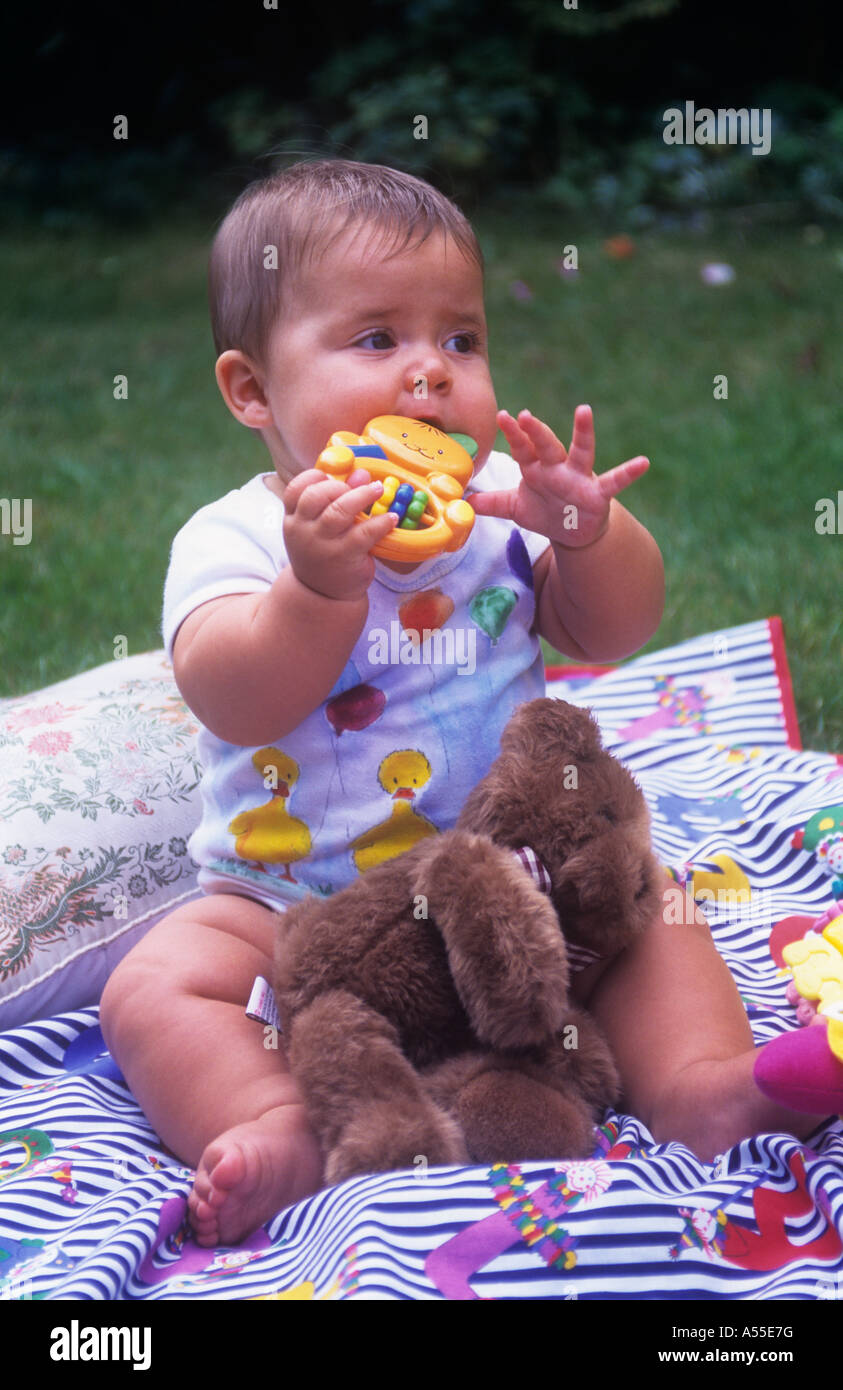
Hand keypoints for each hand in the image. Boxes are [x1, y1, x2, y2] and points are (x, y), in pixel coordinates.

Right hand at [281, 467, 398, 599]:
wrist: (322, 594)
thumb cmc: (323, 552)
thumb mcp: (321, 527)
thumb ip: (338, 498)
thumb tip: (361, 474)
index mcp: (294, 519)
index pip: (295, 489)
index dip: (314, 477)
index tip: (332, 476)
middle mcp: (303, 530)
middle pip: (316, 496)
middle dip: (340, 485)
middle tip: (359, 485)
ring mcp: (322, 544)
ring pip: (338, 511)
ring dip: (361, 496)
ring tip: (378, 490)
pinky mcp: (344, 556)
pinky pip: (364, 533)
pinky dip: (380, 522)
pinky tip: (391, 518)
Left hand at [471, 405, 648, 547]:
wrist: (573, 531)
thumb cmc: (546, 511)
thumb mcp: (516, 508)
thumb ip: (491, 503)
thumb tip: (463, 501)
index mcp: (536, 468)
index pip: (522, 448)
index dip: (513, 434)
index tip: (503, 416)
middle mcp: (557, 468)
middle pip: (546, 445)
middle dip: (536, 431)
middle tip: (525, 415)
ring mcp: (579, 478)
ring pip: (580, 451)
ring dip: (582, 432)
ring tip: (584, 411)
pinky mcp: (598, 494)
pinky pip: (614, 482)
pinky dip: (628, 472)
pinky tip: (643, 462)